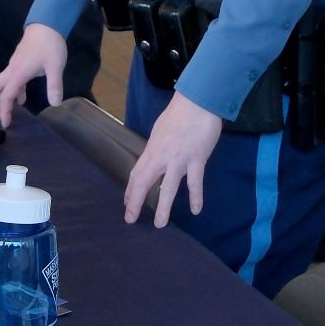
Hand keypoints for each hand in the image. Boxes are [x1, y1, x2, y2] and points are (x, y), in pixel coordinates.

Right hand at [0, 24, 67, 127]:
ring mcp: (14, 65)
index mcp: (18, 73)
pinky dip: (12, 91)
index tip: (5, 124)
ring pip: (0, 84)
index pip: (6, 96)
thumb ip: (54, 85)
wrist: (46, 24)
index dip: (4, 111)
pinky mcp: (19, 62)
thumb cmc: (50, 44)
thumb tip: (55, 104)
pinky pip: (10, 80)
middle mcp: (12, 70)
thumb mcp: (55, 66)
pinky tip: (22, 98)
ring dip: (1, 98)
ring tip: (7, 113)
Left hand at [122, 91, 221, 226]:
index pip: (137, 173)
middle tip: (130, 219)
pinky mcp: (197, 159)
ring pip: (168, 187)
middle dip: (136, 202)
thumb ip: (158, 148)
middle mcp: (162, 156)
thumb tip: (155, 160)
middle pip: (144, 182)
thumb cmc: (179, 114)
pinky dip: (196, 197)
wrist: (197, 101)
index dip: (131, 190)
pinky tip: (196, 210)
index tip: (127, 204)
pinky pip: (195, 182)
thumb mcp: (161, 131)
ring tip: (160, 224)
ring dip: (164, 207)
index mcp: (152, 149)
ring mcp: (179, 159)